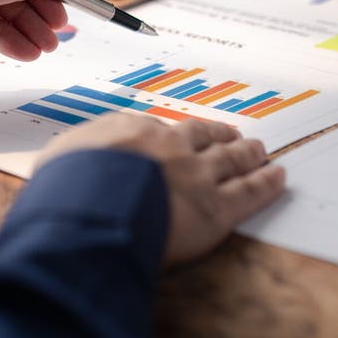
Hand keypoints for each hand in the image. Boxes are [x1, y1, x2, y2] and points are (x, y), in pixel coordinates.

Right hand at [36, 113, 284, 265]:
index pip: (160, 130)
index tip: (185, 135)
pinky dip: (267, 182)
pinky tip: (278, 176)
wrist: (94, 205)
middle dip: (220, 136)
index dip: (177, 134)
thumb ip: (72, 157)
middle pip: (202, 136)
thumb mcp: (58, 160)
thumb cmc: (68, 186)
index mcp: (132, 133)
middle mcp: (169, 147)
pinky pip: (250, 191)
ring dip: (248, 153)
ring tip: (260, 149)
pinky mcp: (217, 207)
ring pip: (231, 159)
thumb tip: (64, 165)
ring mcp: (196, 174)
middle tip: (234, 135)